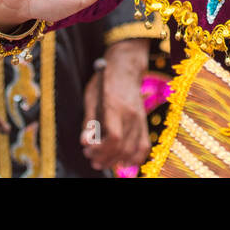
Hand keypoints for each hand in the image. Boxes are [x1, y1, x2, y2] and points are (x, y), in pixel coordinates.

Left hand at [81, 39, 151, 170]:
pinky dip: (134, 158)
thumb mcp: (91, 97)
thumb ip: (88, 121)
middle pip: (122, 147)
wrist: (126, 68)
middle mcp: (131, 115)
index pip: (114, 137)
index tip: (88, 150)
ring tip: (102, 160)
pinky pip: (144, 147)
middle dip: (104, 158)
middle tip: (91, 157)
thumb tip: (85, 142)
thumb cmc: (105, 81)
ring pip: (131, 150)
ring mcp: (140, 119)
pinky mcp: (144, 122)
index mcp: (115, 107)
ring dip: (115, 160)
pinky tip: (123, 161)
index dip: (100, 149)